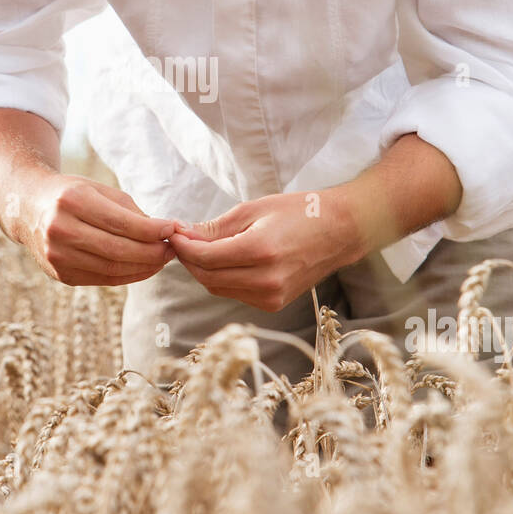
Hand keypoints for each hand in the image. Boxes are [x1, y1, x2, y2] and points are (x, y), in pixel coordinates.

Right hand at [11, 172, 178, 286]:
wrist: (27, 207)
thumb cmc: (70, 194)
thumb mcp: (97, 189)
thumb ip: (130, 210)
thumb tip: (166, 231)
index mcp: (71, 201)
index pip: (121, 223)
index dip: (151, 230)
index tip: (172, 228)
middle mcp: (60, 230)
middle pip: (118, 250)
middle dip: (152, 252)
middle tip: (172, 248)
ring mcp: (57, 256)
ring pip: (112, 269)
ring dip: (144, 267)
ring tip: (162, 258)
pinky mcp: (60, 274)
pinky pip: (102, 279)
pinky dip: (128, 276)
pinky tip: (143, 267)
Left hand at [166, 190, 356, 311]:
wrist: (340, 232)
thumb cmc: (299, 212)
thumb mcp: (254, 209)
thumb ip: (216, 227)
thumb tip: (183, 234)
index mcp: (260, 251)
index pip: (205, 257)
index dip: (183, 246)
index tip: (172, 233)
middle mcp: (266, 280)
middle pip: (207, 277)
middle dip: (189, 259)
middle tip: (181, 240)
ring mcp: (271, 296)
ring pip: (218, 288)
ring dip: (203, 270)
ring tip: (200, 247)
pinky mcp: (273, 304)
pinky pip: (235, 293)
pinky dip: (222, 278)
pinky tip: (224, 260)